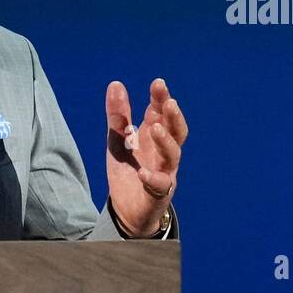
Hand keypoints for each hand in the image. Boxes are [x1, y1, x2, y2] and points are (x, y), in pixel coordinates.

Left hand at [104, 78, 187, 236]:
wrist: (127, 209)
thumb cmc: (128, 170)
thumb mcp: (118, 141)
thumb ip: (118, 116)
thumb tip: (115, 84)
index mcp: (154, 138)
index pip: (161, 114)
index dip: (160, 99)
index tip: (158, 83)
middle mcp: (164, 153)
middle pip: (176, 132)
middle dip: (172, 116)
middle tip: (169, 101)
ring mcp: (165, 173)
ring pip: (173, 156)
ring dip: (165, 142)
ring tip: (155, 129)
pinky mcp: (157, 194)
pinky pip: (160, 186)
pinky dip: (152, 178)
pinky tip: (142, 172)